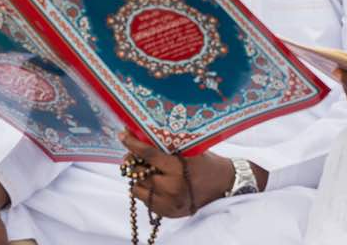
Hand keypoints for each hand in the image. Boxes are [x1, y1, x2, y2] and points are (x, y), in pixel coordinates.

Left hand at [120, 132, 243, 217]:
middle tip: (132, 155)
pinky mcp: (168, 213)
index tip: (122, 136)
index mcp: (177, 169)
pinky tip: (153, 183)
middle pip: (139, 172)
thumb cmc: (205, 162)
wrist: (223, 185)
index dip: (133, 144)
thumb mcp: (187, 149)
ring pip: (137, 188)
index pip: (148, 155)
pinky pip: (145, 200)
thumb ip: (165, 145)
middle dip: (133, 161)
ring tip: (144, 170)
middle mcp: (171, 188)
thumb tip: (139, 133)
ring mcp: (169, 203)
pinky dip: (145, 190)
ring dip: (138, 178)